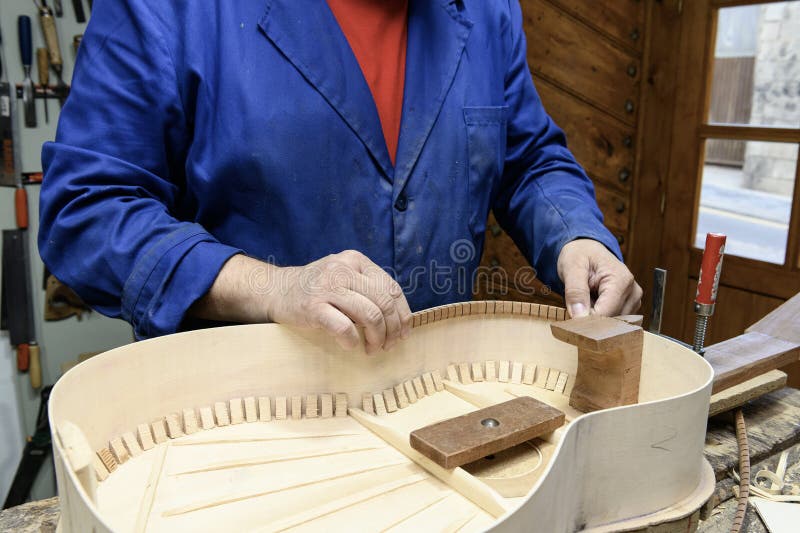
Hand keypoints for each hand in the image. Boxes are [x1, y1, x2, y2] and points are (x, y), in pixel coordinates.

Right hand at [267, 251, 411, 352]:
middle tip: (388, 345)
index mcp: (356, 260)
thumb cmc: (317, 289)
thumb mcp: (344, 277)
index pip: (391, 288)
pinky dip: (352, 341)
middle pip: (384, 302)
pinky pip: (344, 327)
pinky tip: (351, 345)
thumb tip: (400, 320)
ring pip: (369, 314)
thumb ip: (369, 289)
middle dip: (392, 329)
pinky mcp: (313, 306)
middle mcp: (343, 269)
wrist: (276, 290)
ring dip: (376, 338)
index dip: (402, 314)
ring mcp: (327, 286)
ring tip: (372, 349)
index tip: (402, 333)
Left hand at [557, 239, 641, 317]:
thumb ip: (575, 291)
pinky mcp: (630, 306)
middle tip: (575, 305)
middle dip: (591, 319)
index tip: (571, 319)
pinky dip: (600, 316)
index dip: (587, 320)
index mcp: (621, 280)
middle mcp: (633, 292)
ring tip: (586, 299)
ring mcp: (634, 300)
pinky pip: (614, 320)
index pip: (606, 314)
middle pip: (611, 321)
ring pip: (612, 323)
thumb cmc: (580, 255)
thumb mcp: (572, 267)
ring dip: (595, 317)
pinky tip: (593, 303)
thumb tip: (579, 316)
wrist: (587, 250)